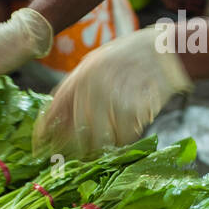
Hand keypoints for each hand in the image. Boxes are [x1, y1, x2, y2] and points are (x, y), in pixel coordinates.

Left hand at [32, 25, 192, 157]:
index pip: (54, 109)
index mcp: (81, 75)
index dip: (45, 131)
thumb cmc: (132, 55)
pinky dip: (124, 140)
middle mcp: (93, 89)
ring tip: (108, 142)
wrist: (166, 52)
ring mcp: (112, 101)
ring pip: (99, 140)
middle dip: (76, 147)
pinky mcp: (133, 112)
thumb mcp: (98, 61)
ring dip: (102, 147)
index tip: (41, 145)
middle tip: (78, 155)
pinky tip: (128, 132)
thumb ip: (79, 84)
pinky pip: (123, 138)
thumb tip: (60, 114)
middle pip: (76, 132)